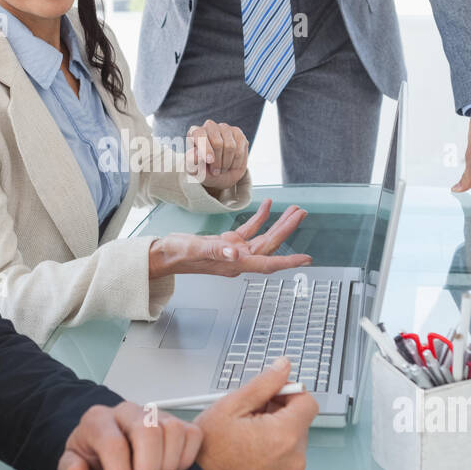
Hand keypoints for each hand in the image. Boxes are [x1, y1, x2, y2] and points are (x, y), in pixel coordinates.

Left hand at [57, 401, 202, 469]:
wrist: (105, 451)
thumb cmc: (92, 459)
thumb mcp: (72, 468)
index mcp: (98, 420)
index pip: (114, 445)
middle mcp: (127, 411)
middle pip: (148, 431)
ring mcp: (154, 413)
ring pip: (173, 431)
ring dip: (167, 466)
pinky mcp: (176, 421)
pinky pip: (192, 434)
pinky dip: (185, 460)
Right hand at [148, 197, 310, 279]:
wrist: (164, 255)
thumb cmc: (177, 255)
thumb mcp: (196, 249)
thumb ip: (217, 250)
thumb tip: (236, 253)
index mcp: (234, 264)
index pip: (267, 263)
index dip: (288, 261)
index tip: (306, 259)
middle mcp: (238, 259)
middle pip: (269, 245)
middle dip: (287, 229)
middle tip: (302, 214)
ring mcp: (234, 251)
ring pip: (263, 236)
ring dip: (278, 223)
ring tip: (292, 209)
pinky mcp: (227, 243)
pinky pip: (249, 230)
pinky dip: (259, 218)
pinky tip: (267, 206)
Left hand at [185, 120, 248, 191]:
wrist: (221, 175)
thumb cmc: (205, 171)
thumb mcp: (195, 171)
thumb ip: (191, 163)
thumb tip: (195, 155)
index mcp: (194, 133)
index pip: (199, 135)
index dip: (205, 148)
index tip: (210, 161)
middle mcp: (209, 126)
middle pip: (217, 142)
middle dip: (217, 162)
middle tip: (215, 172)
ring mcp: (224, 128)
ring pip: (230, 146)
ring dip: (227, 163)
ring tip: (222, 169)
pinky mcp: (237, 132)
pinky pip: (240, 148)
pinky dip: (236, 161)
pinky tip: (232, 164)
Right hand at [196, 358, 317, 469]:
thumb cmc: (208, 451)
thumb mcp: (231, 406)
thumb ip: (264, 384)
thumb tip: (283, 367)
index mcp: (285, 435)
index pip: (308, 402)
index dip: (289, 393)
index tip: (274, 395)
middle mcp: (294, 459)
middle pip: (300, 423)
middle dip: (280, 415)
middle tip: (251, 417)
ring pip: (293, 444)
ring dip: (277, 436)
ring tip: (247, 438)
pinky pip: (287, 464)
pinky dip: (274, 457)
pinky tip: (250, 454)